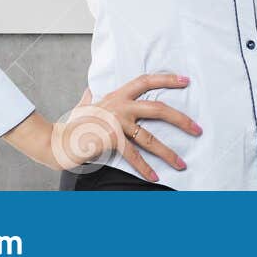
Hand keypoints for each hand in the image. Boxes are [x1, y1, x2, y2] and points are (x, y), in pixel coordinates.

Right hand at [49, 73, 201, 181]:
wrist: (58, 141)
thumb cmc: (72, 124)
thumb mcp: (83, 106)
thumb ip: (90, 97)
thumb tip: (89, 90)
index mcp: (117, 95)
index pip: (146, 81)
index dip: (167, 79)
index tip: (186, 80)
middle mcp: (120, 106)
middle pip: (158, 109)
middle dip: (181, 119)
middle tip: (198, 129)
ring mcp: (116, 122)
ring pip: (149, 137)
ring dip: (168, 152)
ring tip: (182, 163)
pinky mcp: (112, 139)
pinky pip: (134, 155)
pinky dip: (145, 168)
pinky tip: (155, 177)